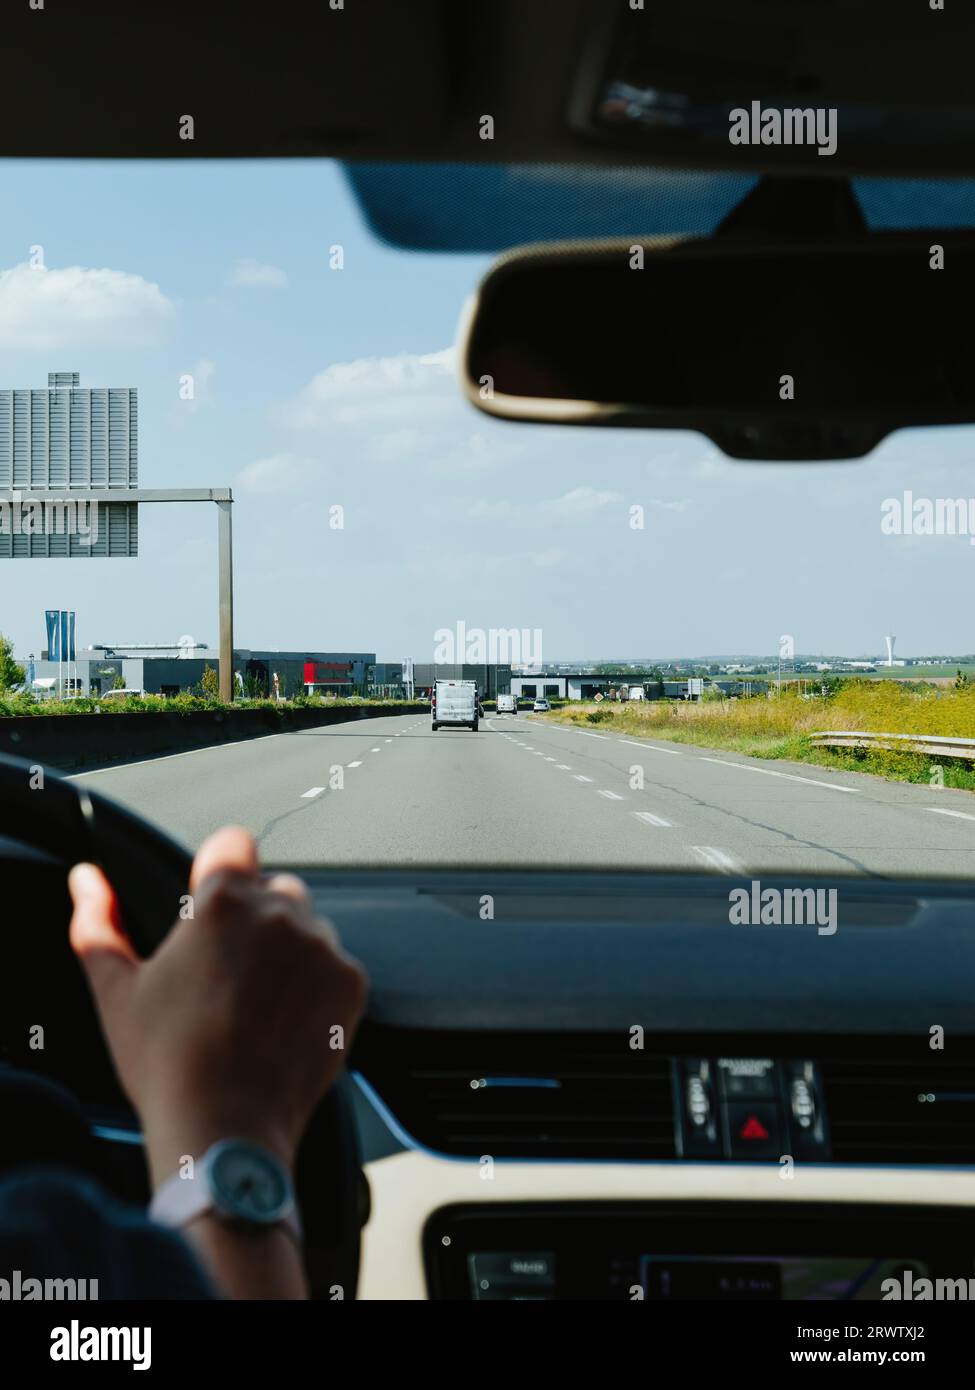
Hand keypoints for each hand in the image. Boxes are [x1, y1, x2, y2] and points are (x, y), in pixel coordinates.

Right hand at [68, 827, 367, 1191]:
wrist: (226, 1130)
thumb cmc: (166, 1062)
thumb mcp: (116, 990)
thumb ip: (96, 922)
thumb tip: (87, 882)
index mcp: (223, 901)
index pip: (233, 844)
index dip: (218, 870)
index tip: (209, 906)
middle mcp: (280, 912)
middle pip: (272, 888)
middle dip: (253, 917)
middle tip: (225, 975)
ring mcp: (322, 947)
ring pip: (307, 926)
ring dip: (288, 950)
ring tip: (254, 1006)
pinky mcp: (351, 982)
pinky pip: (334, 965)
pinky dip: (316, 986)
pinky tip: (283, 1023)